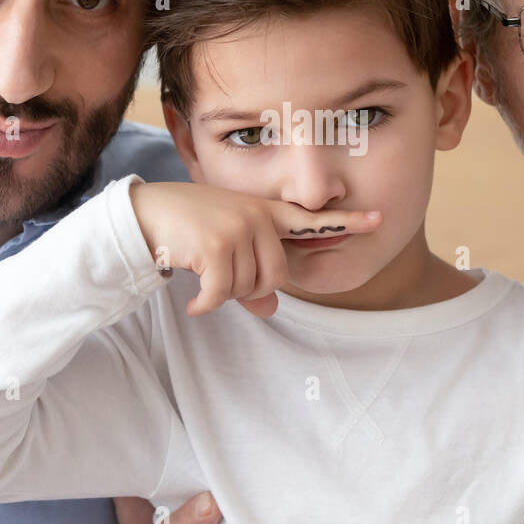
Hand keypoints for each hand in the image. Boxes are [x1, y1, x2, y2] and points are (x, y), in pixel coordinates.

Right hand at [129, 181, 381, 317]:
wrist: (143, 215)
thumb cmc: (185, 230)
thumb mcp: (223, 249)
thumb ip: (249, 276)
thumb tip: (269, 311)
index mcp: (263, 212)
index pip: (312, 219)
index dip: (348, 221)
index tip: (381, 218)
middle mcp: (256, 215)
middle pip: (276, 277)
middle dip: (247, 289)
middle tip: (219, 279)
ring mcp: (238, 227)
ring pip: (248, 289)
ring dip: (223, 294)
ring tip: (202, 274)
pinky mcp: (218, 246)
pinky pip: (223, 295)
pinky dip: (206, 304)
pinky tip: (195, 301)